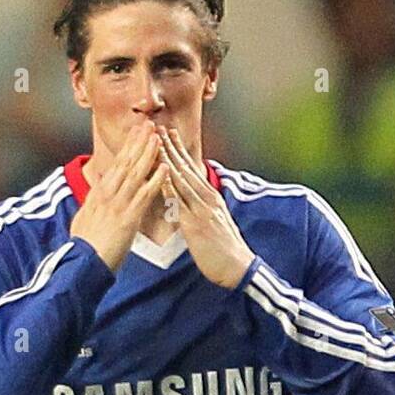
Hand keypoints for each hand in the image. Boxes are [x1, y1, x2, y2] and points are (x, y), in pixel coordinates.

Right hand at [70, 121, 166, 271]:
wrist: (83, 263)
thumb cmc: (85, 245)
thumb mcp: (85, 216)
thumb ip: (93, 198)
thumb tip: (97, 183)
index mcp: (99, 193)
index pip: (116, 164)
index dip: (128, 146)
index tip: (137, 131)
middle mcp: (107, 194)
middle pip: (125, 162)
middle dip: (138, 142)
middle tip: (149, 124)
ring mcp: (118, 204)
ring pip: (135, 173)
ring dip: (148, 154)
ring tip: (158, 137)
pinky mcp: (128, 218)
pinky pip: (144, 195)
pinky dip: (155, 180)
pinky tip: (165, 168)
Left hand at [157, 126, 253, 288]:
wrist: (238, 268)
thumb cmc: (225, 251)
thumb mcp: (214, 223)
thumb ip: (202, 210)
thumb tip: (191, 204)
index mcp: (210, 198)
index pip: (192, 170)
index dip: (179, 151)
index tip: (168, 135)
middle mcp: (207, 198)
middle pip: (186, 168)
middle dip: (171, 147)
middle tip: (158, 127)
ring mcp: (202, 209)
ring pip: (182, 179)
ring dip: (168, 158)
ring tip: (156, 141)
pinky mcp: (197, 222)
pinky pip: (181, 201)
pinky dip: (170, 185)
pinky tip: (160, 174)